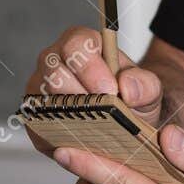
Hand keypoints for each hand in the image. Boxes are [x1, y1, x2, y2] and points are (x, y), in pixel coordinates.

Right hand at [24, 26, 164, 155]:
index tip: (110, 91)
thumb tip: (127, 88)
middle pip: (54, 73)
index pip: (76, 45)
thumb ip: (146, 85)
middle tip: (104, 114)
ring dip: (72, 118)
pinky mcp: (33, 115)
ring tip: (96, 128)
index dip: (90, 68)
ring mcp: (39, 88)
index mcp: (82, 44)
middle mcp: (54, 61)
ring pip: (44, 100)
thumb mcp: (149, 91)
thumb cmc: (131, 98)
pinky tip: (82, 139)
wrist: (125, 121)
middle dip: (82, 97)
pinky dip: (61, 136)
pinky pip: (38, 126)